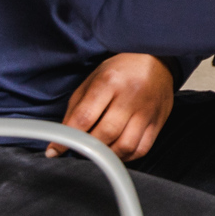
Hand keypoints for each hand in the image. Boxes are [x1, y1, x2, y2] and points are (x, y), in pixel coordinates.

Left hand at [51, 53, 173, 159]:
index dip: (66, 138)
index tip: (55, 150)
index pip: (84, 117)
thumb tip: (61, 139)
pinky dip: (125, 156)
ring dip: (107, 155)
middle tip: (79, 149)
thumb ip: (75, 109)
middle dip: (88, 147)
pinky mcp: (159, 121)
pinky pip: (142, 149)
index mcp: (110, 81)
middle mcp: (131, 96)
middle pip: (106, 134)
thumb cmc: (120, 71)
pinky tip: (116, 150)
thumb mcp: (92, 80)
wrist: (156, 59)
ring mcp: (148, 110)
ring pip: (125, 146)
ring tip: (98, 150)